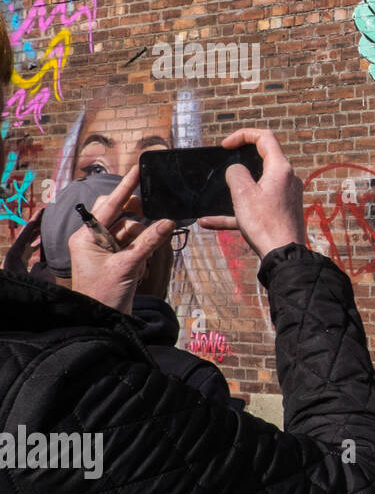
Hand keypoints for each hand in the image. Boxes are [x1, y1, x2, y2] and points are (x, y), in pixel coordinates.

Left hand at [68, 164, 175, 313]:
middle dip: (137, 216)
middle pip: (120, 213)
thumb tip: (169, 221)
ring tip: (141, 259)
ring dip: (142, 239)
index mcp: (86, 236)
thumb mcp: (128, 266)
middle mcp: (94, 238)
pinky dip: (142, 250)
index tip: (137, 170)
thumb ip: (149, 241)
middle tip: (155, 213)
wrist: (102, 322)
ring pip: (131, 229)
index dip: (126, 187)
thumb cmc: (104, 296)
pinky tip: (140, 266)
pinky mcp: (117, 260)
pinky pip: (135, 244)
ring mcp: (106, 249)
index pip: (110, 205)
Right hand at [196, 128, 305, 259]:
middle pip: (263, 159)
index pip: (265, 138)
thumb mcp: (243, 193)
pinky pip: (254, 207)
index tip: (225, 145)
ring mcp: (284, 196)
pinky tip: (209, 221)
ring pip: (256, 186)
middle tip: (223, 163)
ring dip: (235, 189)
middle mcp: (287, 180)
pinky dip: (235, 212)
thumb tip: (236, 171)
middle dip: (240, 160)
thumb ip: (235, 173)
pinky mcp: (279, 213)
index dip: (243, 135)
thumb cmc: (265, 224)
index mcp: (280, 169)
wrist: (284, 255)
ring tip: (216, 192)